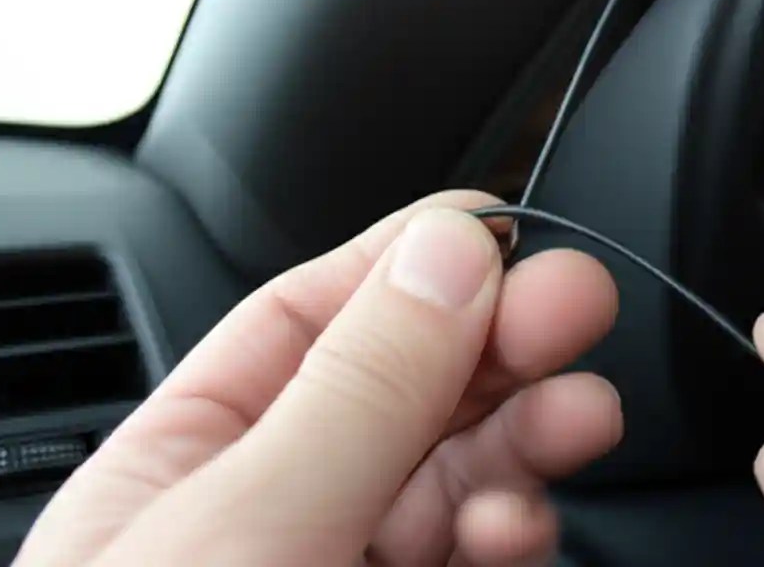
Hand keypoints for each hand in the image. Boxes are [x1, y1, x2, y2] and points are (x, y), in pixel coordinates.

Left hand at [15, 191, 621, 565]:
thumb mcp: (247, 525)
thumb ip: (355, 394)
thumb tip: (445, 253)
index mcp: (180, 465)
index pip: (305, 320)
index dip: (406, 262)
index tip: (499, 229)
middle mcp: (268, 512)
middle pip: (400, 391)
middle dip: (494, 341)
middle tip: (576, 304)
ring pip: (453, 473)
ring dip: (526, 432)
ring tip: (583, 411)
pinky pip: (475, 550)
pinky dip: (514, 527)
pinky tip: (524, 520)